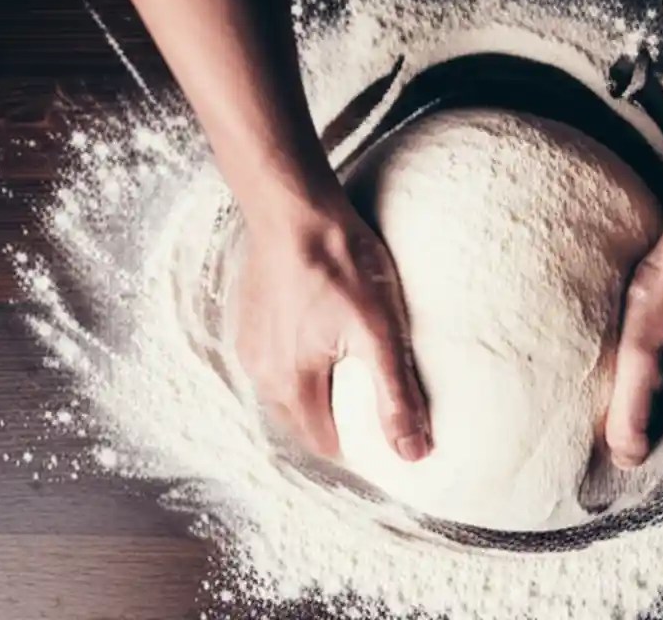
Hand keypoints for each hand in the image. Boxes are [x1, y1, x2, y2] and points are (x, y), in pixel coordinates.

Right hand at [234, 205, 431, 461]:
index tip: (386, 433)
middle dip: (336, 421)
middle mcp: (261, 373)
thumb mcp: (380, 333)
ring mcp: (250, 345)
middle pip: (302, 421)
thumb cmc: (341, 264)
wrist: (296, 208)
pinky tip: (322, 342)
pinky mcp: (249, 319)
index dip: (359, 446)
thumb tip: (414, 454)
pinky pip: (274, 361)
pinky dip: (298, 364)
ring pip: (286, 391)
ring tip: (351, 374)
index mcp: (292, 384)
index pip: (326, 443)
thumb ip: (396, 396)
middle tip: (373, 405)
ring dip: (316, 392)